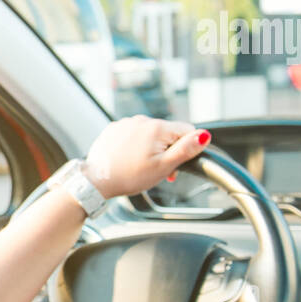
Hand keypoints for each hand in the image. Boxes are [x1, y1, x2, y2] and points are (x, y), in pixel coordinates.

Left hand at [83, 116, 210, 198]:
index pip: (187, 130)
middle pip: (168, 133)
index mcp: (157, 127)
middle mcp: (141, 120)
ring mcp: (126, 123)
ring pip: (150, 134)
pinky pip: (133, 135)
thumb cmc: (129, 176)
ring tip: (141, 167)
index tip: (176, 165)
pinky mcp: (114, 129)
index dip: (187, 149)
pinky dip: (135, 146)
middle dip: (168, 151)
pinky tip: (129, 160)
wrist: (96, 181)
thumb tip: (204, 135)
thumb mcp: (164, 166)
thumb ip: (186, 149)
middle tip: (159, 171)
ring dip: (152, 149)